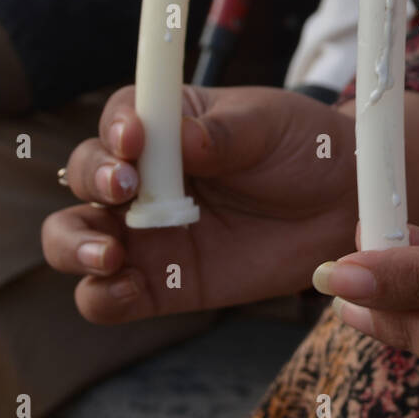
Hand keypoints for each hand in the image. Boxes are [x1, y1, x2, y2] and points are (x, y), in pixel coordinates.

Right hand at [42, 85, 357, 323]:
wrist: (344, 206)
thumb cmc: (305, 149)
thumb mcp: (269, 126)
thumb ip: (221, 133)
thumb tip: (180, 137)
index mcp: (165, 124)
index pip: (118, 120)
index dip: (115, 130)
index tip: (134, 141)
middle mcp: (143, 177)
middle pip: (83, 176)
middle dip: (92, 181)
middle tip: (125, 190)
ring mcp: (146, 231)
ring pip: (73, 238)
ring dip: (73, 243)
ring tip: (109, 252)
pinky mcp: (162, 285)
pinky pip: (108, 296)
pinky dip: (101, 296)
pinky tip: (125, 288)